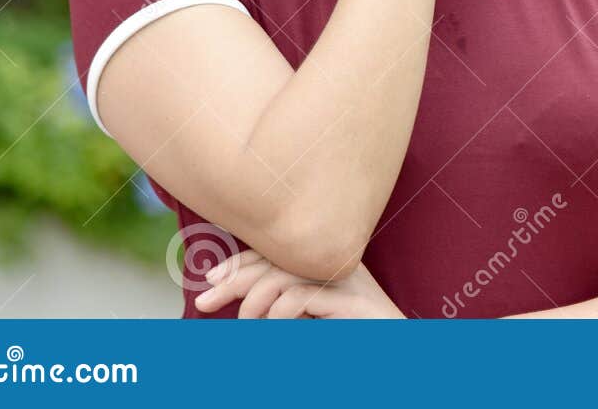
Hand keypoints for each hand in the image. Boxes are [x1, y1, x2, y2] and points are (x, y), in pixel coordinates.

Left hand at [193, 248, 403, 318]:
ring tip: (247, 325)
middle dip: (233, 279)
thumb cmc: (351, 335)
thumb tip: (241, 301)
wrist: (394, 352)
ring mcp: (346, 279)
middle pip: (275, 256)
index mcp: (326, 259)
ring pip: (283, 273)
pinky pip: (302, 297)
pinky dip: (278, 315)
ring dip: (254, 300)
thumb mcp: (308, 317)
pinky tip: (272, 328)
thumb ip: (284, 302)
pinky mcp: (351, 301)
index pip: (276, 246)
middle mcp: (336, 261)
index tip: (212, 279)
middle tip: (202, 302)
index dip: (241, 260)